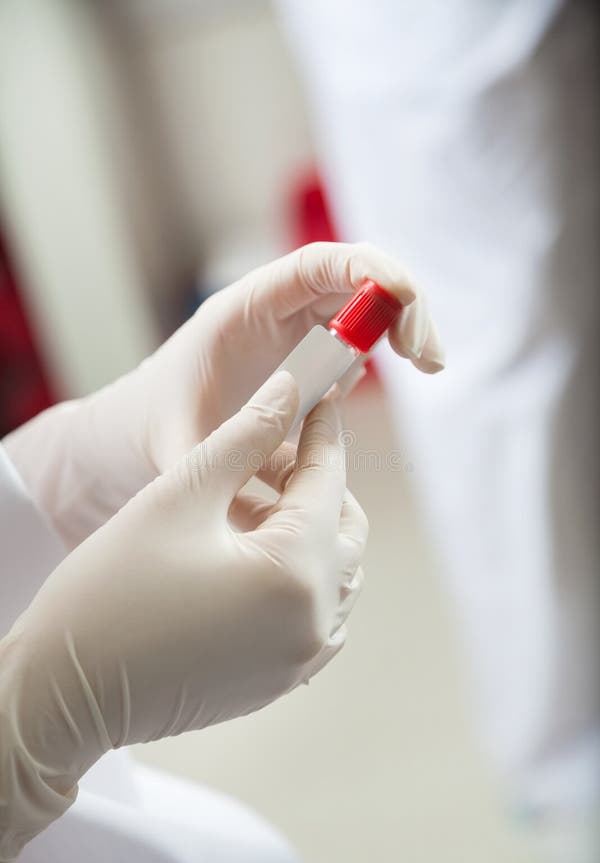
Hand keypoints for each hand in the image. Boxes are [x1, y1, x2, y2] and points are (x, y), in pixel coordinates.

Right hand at [0, 372, 367, 861]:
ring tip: (249, 499)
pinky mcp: (281, 679)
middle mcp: (313, 624)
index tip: (320, 395)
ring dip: (307, 525)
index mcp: (296, 576)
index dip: (324, 432)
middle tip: (269, 452)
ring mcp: (300, 659)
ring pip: (335, 570)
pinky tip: (251, 550)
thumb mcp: (180, 495)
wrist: (63, 693)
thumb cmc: (110, 593)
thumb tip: (287, 393)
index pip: (330, 482)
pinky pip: (315, 611)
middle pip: (344, 527)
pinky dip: (299, 571)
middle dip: (315, 480)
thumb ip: (246, 437)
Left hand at [4, 241, 442, 545]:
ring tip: (428, 363)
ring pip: (365, 302)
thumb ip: (219, 469)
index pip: (315, 265)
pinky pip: (360, 331)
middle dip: (401, 304)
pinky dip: (391, 341)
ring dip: (404, 322)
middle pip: (354, 277)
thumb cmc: (162, 428)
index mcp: (243, 310)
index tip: (405, 301)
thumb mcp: (181, 451)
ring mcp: (298, 325)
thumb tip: (265, 505)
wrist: (156, 425)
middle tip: (427, 357)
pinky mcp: (313, 350)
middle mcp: (278, 307)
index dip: (366, 271)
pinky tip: (413, 362)